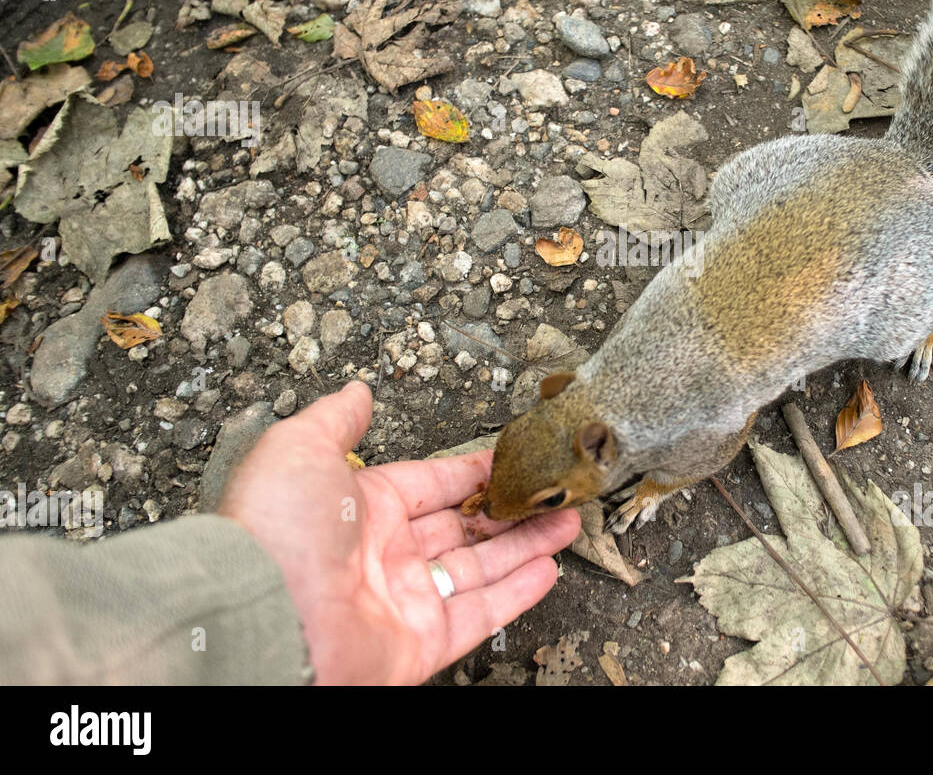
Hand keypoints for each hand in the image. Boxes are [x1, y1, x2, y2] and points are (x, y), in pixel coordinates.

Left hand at [219, 381, 579, 683]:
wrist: (262, 615)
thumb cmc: (273, 530)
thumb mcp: (299, 448)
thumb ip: (336, 419)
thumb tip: (356, 392)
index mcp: (359, 508)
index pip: (431, 484)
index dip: (472, 470)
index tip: (510, 459)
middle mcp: (383, 554)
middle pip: (463, 526)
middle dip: (511, 507)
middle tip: (551, 489)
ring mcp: (404, 600)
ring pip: (481, 568)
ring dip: (528, 544)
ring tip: (568, 520)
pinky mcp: (420, 642)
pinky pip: (479, 615)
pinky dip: (518, 593)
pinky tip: (549, 569)